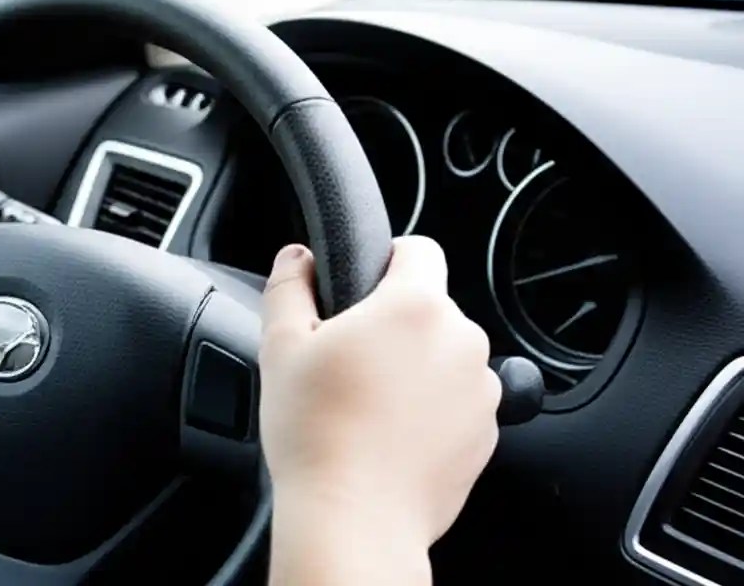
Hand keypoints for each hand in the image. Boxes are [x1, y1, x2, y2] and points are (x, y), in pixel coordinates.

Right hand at [259, 237, 499, 547]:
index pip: (419, 249)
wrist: (354, 520)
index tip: (360, 291)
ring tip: (368, 404)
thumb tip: (297, 258)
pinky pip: (458, 402)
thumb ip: (289, 286)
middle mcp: (462, 340)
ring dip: (416, 367)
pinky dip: (431, 410)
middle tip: (348, 360)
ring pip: (446, 356)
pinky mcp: (488, 434)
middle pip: (430, 308)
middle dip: (394, 324)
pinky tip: (389, 434)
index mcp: (416, 306)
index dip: (386, 261)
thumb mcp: (281, 347)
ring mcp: (482, 391)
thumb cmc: (318, 435)